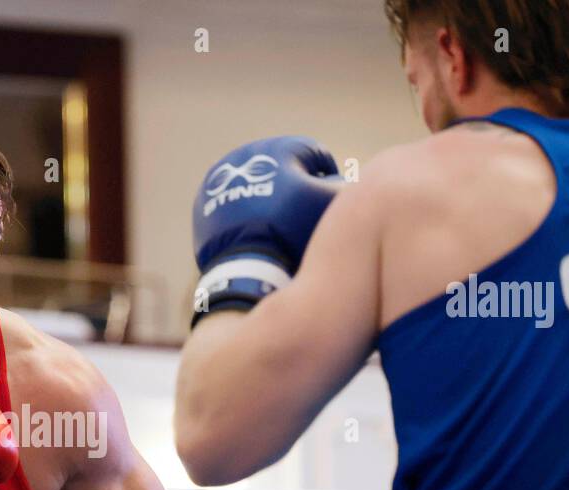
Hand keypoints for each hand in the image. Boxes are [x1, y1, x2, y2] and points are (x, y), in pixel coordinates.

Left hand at [191, 135, 342, 326]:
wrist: (243, 264)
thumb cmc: (293, 231)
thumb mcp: (331, 206)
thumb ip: (352, 186)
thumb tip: (364, 178)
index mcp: (280, 146)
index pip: (318, 158)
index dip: (328, 182)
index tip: (328, 206)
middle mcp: (247, 153)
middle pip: (285, 171)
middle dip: (297, 190)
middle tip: (303, 220)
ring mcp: (221, 176)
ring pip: (259, 186)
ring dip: (271, 201)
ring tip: (279, 229)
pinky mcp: (204, 201)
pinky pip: (234, 204)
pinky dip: (245, 214)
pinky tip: (256, 233)